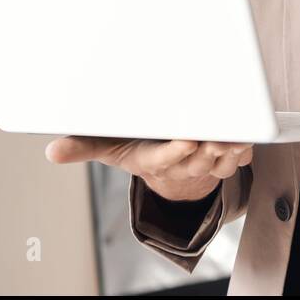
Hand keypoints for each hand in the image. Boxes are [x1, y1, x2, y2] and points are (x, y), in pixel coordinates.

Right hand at [44, 137, 252, 202]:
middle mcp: (180, 164)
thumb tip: (52, 151)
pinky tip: (247, 136)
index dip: (176, 152)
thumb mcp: (106, 146)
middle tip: (217, 135)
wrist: (163, 160)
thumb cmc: (134, 146)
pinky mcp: (223, 156)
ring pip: (221, 161)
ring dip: (230, 150)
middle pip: (197, 159)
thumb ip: (82, 146)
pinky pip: (239, 157)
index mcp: (152, 160)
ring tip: (235, 134)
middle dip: (208, 148)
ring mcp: (203, 162)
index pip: (164, 159)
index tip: (187, 140)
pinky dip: (245, 148)